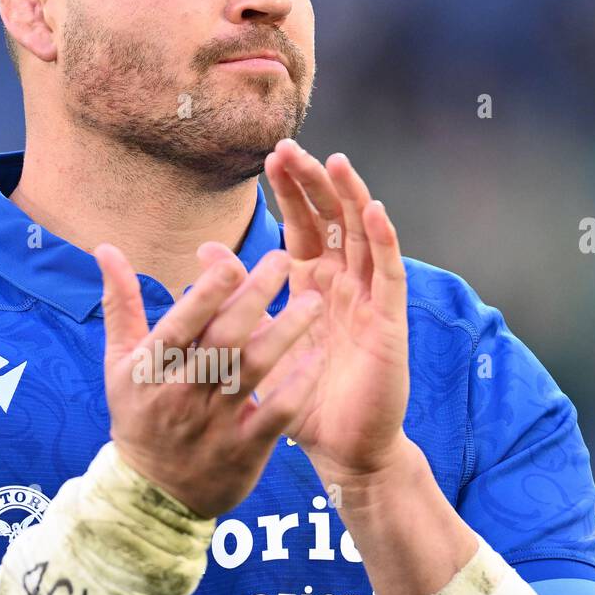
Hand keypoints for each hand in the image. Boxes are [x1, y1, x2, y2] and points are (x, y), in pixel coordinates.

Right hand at [93, 243, 322, 518]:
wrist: (153, 494)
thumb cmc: (140, 415)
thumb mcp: (120, 364)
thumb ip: (121, 305)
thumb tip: (106, 249)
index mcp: (150, 371)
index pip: (179, 327)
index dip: (205, 295)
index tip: (232, 261)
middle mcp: (181, 395)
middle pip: (222, 341)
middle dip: (253, 298)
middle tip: (282, 261)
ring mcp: (214, 424)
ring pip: (253, 371)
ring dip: (285, 333)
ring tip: (312, 301)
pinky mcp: (244, 449)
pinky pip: (276, 414)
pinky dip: (297, 386)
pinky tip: (316, 358)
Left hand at [197, 139, 409, 484]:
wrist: (338, 447)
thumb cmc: (298, 397)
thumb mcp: (256, 340)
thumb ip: (236, 296)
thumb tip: (204, 250)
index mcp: (311, 284)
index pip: (304, 224)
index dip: (291, 191)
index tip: (270, 156)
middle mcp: (343, 283)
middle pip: (333, 218)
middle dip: (314, 182)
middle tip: (290, 147)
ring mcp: (368, 298)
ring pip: (365, 234)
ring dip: (352, 196)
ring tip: (335, 162)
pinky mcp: (388, 320)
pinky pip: (389, 272)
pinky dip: (385, 239)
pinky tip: (374, 210)